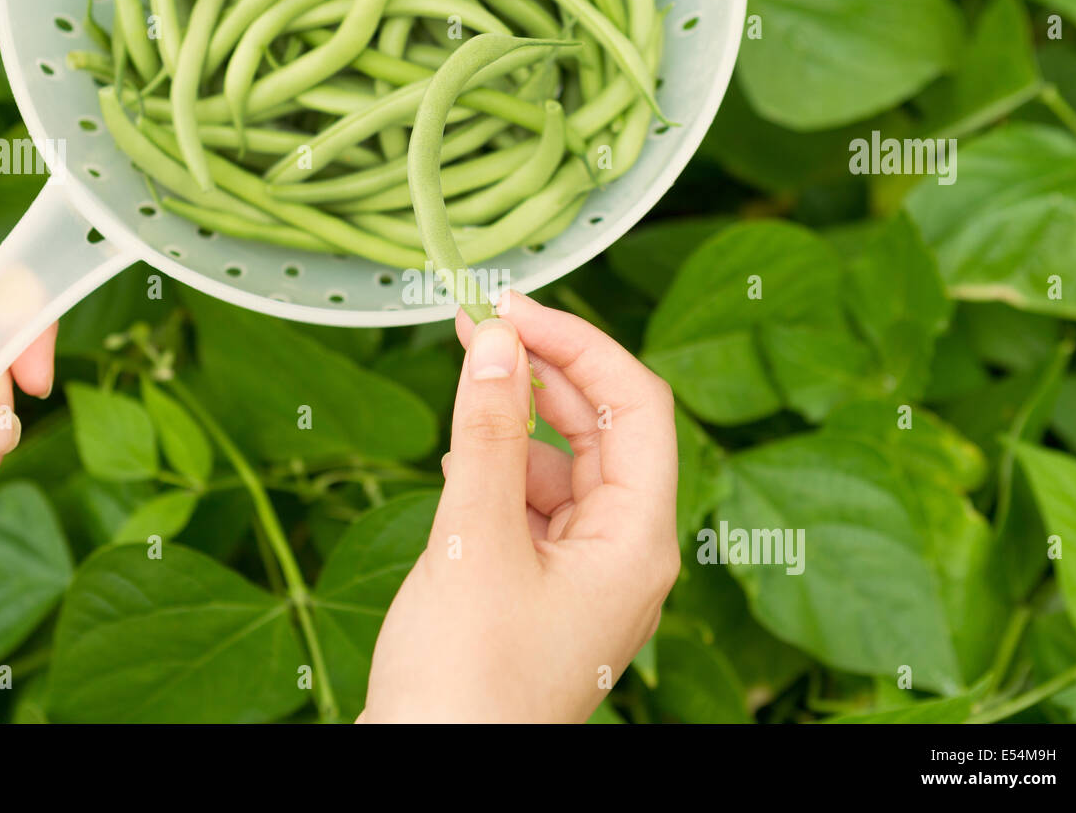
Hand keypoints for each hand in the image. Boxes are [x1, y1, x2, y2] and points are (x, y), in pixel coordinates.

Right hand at [360, 290, 678, 722]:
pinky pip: (538, 508)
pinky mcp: (547, 591)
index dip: (579, 344)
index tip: (511, 308)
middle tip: (478, 325)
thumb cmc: (466, 682)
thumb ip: (487, 432)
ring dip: (518, 422)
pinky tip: (463, 460)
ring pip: (567, 466)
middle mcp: (627, 553)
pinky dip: (502, 471)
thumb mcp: (474, 540)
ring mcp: (589, 576)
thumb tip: (495, 340)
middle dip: (545, 372)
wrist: (436, 773)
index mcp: (639, 540)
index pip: (637, 405)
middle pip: (605, 430)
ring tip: (464, 389)